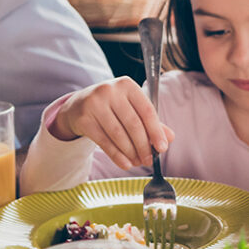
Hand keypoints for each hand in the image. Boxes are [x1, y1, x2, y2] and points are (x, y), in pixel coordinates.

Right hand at [50, 78, 173, 170]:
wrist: (78, 106)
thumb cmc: (110, 106)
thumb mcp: (130, 107)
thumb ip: (150, 121)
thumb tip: (170, 137)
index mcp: (127, 85)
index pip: (146, 110)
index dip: (156, 131)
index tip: (162, 148)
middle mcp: (110, 91)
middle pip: (133, 124)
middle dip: (143, 146)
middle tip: (149, 160)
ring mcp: (94, 104)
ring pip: (118, 135)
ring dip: (131, 153)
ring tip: (138, 162)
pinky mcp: (83, 119)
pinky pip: (104, 142)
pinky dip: (116, 155)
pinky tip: (125, 164)